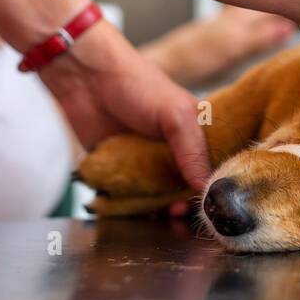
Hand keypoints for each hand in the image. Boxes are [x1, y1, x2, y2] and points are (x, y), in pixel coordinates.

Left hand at [38, 22, 211, 198]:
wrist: (86, 80)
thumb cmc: (138, 85)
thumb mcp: (176, 115)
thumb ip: (193, 151)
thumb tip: (205, 189)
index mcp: (195, 136)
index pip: (212, 169)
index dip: (212, 188)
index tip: (209, 205)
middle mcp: (173, 153)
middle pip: (185, 189)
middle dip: (185, 205)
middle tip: (179, 215)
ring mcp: (145, 165)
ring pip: (159, 199)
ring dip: (160, 212)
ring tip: (161, 219)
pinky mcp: (119, 173)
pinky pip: (131, 199)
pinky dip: (133, 210)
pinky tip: (137, 215)